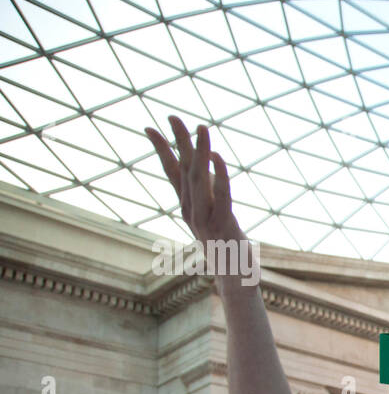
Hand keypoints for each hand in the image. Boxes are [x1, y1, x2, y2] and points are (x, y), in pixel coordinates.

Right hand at [144, 117, 242, 246]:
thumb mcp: (214, 215)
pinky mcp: (223, 226)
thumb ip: (209, 192)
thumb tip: (209, 166)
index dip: (161, 149)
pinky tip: (218, 157)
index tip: (149, 127)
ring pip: (199, 180)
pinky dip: (220, 177)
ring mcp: (205, 219)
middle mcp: (190, 211)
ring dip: (200, 152)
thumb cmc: (226, 247)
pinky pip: (221, 198)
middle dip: (178, 141)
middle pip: (183, 170)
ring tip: (202, 127)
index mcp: (187, 207)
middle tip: (171, 115)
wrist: (234, 279)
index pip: (171, 172)